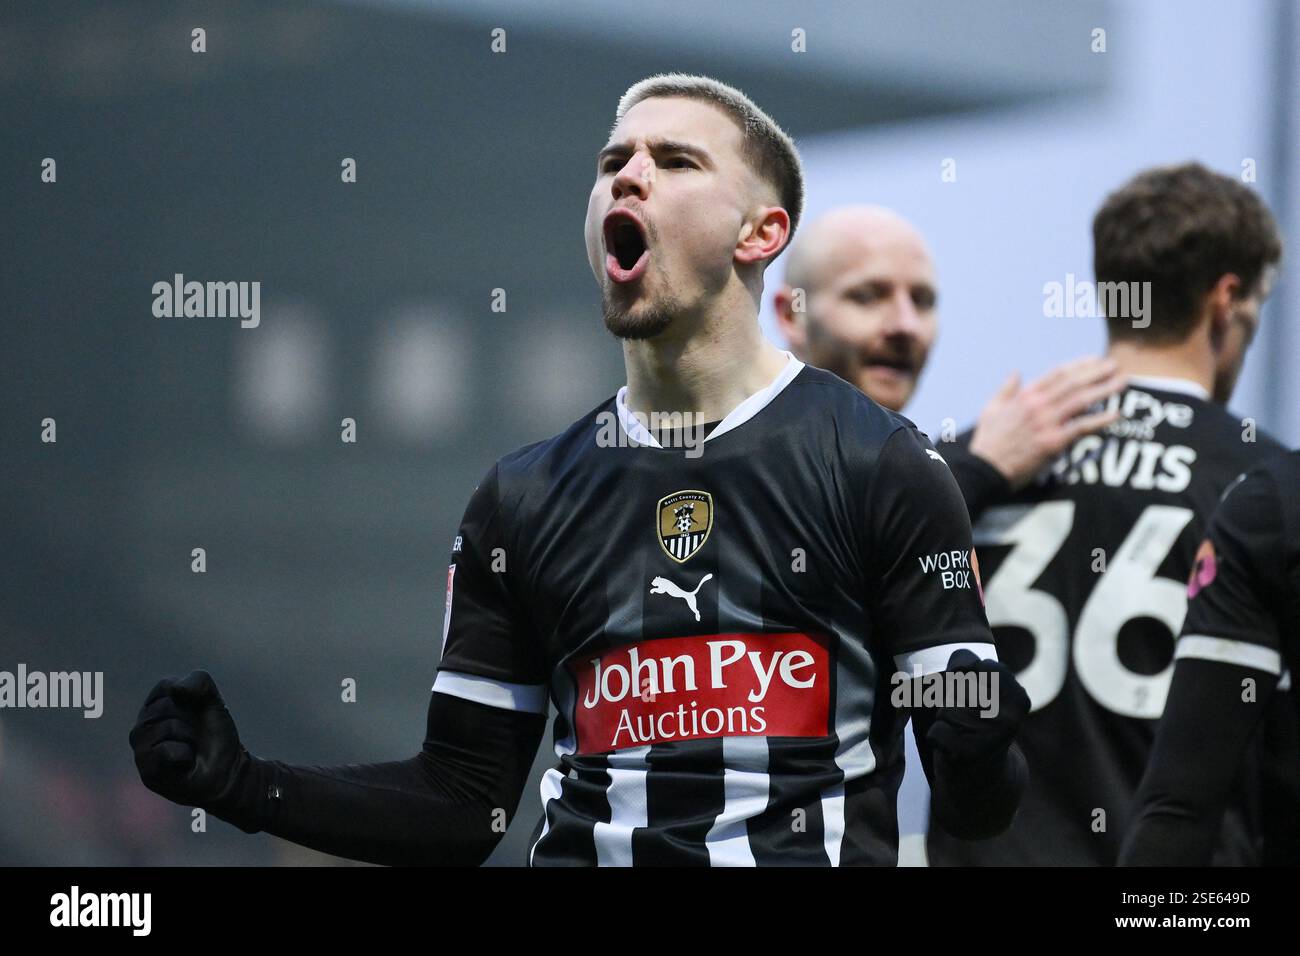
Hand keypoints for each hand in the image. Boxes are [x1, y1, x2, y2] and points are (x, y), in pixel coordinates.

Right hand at [129, 670, 247, 808]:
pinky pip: (164, 751)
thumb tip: (176, 689)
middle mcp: (143, 725)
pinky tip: (186, 763)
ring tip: (191, 749)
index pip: (166, 686)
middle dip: (191, 719)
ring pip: (166, 727)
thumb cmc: (216, 735)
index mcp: (155, 705)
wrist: (229, 770)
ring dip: (189, 737)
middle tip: (195, 735)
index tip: (198, 712)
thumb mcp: (214, 700)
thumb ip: (199, 682)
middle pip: (166, 706)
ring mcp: (142, 749)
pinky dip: (184, 754)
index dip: (192, 698)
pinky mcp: (147, 771)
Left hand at [925, 649, 1029, 764]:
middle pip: (954, 686)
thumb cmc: (976, 723)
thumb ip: (968, 667)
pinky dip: (937, 738)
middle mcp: (1008, 718)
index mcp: (1017, 697)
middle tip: (966, 719)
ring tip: (960, 732)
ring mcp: (989, 737)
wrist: (983, 777)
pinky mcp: (967, 755)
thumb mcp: (983, 691)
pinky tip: (953, 748)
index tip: (974, 696)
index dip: (961, 676)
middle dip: (951, 698)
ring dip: (944, 718)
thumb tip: (957, 665)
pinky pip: (935, 731)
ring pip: (944, 708)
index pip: (970, 663)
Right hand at [969, 356, 1124, 488]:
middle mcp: (1038, 405)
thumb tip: (1015, 373)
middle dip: (1097, 372)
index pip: (1057, 374)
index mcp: (1025, 395)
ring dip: (1104, 390)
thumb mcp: (990, 409)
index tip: (1094, 359)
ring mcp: (1047, 423)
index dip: (1079, 365)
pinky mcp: (1053, 442)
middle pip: (1074, 383)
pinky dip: (1100, 420)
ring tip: (1121, 382)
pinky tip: (1116, 414)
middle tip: (1115, 365)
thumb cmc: (988, 441)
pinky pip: (1082, 427)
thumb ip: (1006, 389)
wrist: (985, 468)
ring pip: (1081, 401)